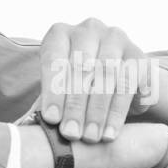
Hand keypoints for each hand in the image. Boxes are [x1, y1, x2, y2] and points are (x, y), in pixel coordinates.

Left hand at [39, 18, 152, 143]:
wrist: (116, 78)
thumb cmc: (76, 86)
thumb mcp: (58, 88)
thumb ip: (48, 102)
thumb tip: (28, 126)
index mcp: (60, 33)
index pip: (54, 59)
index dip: (53, 90)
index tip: (52, 120)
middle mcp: (88, 29)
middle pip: (82, 67)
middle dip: (76, 105)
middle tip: (72, 134)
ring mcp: (116, 38)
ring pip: (107, 74)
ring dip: (97, 111)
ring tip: (90, 138)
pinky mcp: (138, 54)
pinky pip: (128, 84)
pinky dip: (118, 112)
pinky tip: (110, 133)